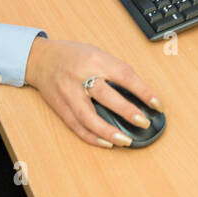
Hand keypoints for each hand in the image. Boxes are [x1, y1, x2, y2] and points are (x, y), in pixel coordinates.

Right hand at [24, 38, 162, 147]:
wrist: (40, 58)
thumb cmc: (73, 55)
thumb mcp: (96, 54)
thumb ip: (114, 70)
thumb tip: (139, 94)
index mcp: (95, 59)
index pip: (124, 75)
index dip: (143, 91)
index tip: (157, 104)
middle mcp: (81, 75)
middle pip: (106, 96)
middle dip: (127, 111)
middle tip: (144, 122)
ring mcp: (68, 93)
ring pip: (89, 117)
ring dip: (108, 132)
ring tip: (126, 140)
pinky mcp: (60, 107)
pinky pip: (76, 126)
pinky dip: (92, 137)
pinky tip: (106, 142)